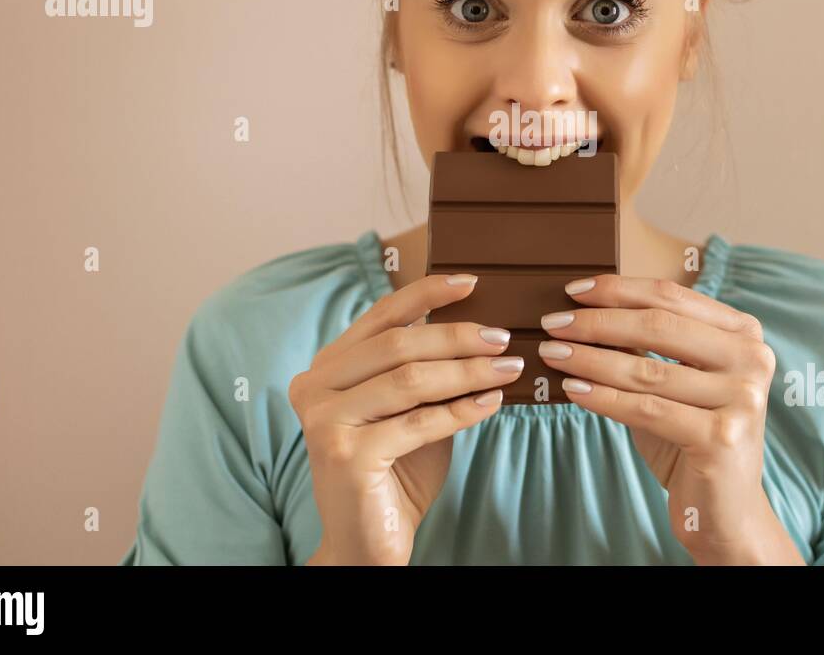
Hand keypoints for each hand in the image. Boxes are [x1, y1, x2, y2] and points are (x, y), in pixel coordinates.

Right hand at [289, 273, 523, 564]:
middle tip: (503, 338)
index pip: (380, 315)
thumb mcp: (411, 410)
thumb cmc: (396, 471)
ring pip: (410, 380)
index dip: (426, 293)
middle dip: (458, 337)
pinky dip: (462, 410)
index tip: (471, 281)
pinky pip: (418, 422)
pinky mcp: (345, 455)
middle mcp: (315, 386)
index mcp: (327, 367)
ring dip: (467, 371)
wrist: (368, 542)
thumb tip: (481, 328)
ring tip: (507, 368)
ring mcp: (325, 421)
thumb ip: (428, 371)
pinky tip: (491, 401)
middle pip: (398, 345)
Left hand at [538, 275, 802, 564]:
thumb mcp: (673, 383)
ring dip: (590, 358)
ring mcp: (742, 398)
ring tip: (553, 354)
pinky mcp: (722, 437)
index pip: (671, 297)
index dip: (618, 289)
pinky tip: (573, 389)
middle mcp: (752, 359)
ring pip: (648, 369)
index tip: (573, 290)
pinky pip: (647, 409)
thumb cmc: (693, 439)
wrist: (726, 511)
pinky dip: (603, 397)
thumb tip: (585, 311)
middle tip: (552, 323)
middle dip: (597, 322)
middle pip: (659, 326)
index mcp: (744, 334)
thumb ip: (645, 346)